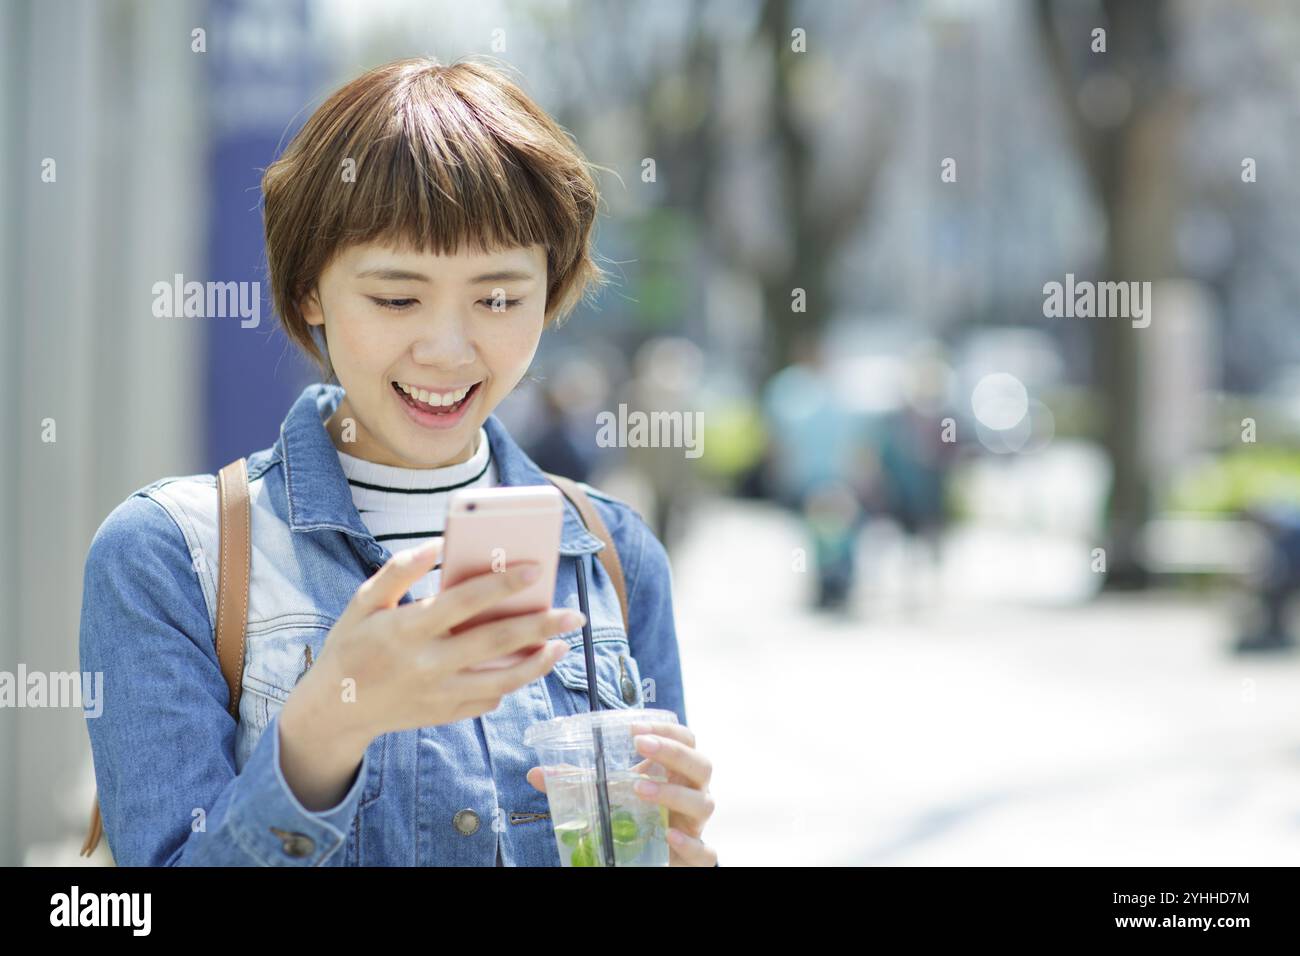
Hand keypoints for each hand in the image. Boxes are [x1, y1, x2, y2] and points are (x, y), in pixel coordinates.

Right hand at [306, 539, 582, 740]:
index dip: (501, 584)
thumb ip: (399, 571)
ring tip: (561, 645)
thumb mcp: (363, 602)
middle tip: (573, 614)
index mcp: (406, 630)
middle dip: (540, 626)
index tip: (535, 568)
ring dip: (538, 663)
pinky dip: (510, 684)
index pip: (464, 602)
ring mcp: (438, 695)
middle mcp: (426, 664)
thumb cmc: (352, 644)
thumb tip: (437, 544)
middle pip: (495, 642)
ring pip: (501, 680)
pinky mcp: (444, 715)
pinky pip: (487, 701)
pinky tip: (527, 666)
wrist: (333, 709)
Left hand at [527, 720, 715, 865]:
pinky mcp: (697, 857)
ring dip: (673, 793)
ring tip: (640, 789)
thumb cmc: (635, 816)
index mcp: (674, 771)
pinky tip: (669, 836)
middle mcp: (692, 793)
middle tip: (641, 745)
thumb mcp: (609, 795)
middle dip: (673, 752)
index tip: (632, 726)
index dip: (665, 729)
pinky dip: (691, 844)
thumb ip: (579, 782)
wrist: (652, 858)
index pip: (685, 739)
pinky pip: (706, 851)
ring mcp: (696, 825)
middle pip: (701, 765)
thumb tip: (536, 773)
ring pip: (703, 804)